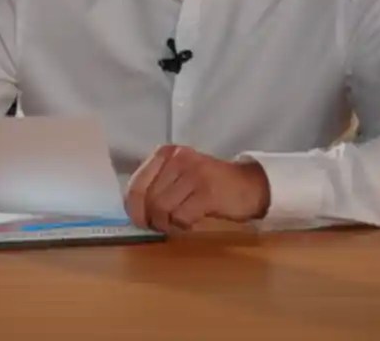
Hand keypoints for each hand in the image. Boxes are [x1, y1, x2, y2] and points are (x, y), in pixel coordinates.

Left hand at [124, 145, 270, 232]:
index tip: (138, 221)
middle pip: (149, 198)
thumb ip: (156, 184)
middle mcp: (178, 159)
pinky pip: (182, 216)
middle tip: (160, 226)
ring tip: (177, 223)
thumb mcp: (179, 174)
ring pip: (162, 208)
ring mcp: (194, 174)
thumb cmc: (208, 183)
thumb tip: (132, 209)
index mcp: (166, 153)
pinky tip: (192, 221)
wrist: (247, 185)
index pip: (137, 183)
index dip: (133, 207)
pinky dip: (183, 225)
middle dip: (150, 219)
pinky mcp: (208, 192)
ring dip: (167, 223)